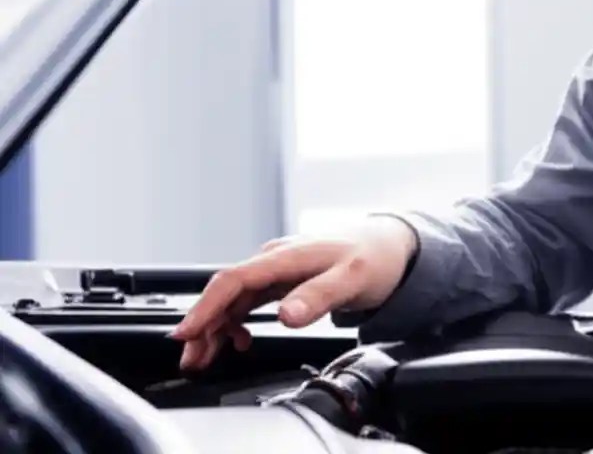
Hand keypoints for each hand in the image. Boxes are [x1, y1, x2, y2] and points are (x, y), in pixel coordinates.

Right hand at [169, 215, 417, 371]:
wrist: (392, 245)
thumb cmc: (375, 258)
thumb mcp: (353, 279)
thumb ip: (318, 296)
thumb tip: (286, 314)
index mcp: (288, 256)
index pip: (234, 279)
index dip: (206, 306)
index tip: (187, 332)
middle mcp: (277, 259)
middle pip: (227, 291)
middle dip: (204, 325)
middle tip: (193, 359)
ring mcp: (278, 269)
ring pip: (234, 298)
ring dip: (216, 327)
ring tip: (205, 356)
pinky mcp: (283, 279)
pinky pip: (248, 300)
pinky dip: (235, 321)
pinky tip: (238, 340)